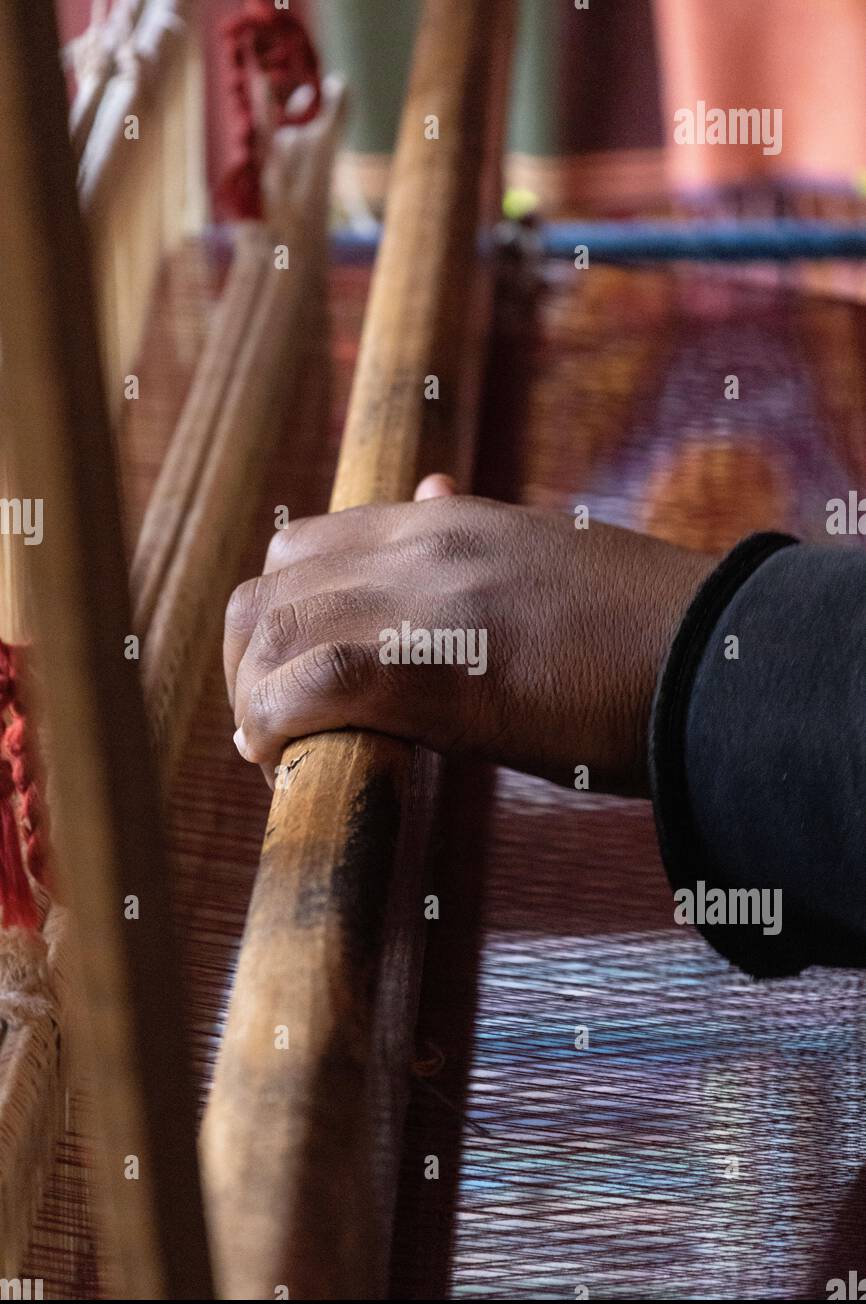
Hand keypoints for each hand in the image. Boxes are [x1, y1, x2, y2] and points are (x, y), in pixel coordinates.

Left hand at [224, 477, 714, 795]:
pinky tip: (283, 761)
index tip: (285, 676)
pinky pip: (309, 683)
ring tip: (278, 750)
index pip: (303, 546)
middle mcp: (417, 545)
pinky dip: (274, 724)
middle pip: (269, 590)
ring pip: (273, 633)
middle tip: (273, 725)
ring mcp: (423, 598)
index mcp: (441, 520)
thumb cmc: (633, 626)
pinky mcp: (433, 663)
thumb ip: (465, 531)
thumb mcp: (538, 554)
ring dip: (254, 699)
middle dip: (251, 662)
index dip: (276, 616)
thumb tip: (423, 488)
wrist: (708, 659)